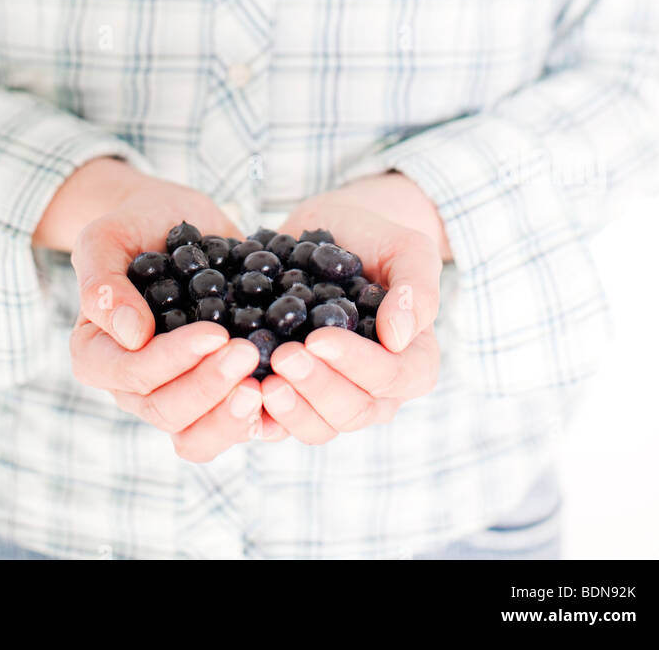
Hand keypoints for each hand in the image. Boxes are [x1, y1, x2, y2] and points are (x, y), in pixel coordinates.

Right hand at [67, 169, 282, 460]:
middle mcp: (133, 387)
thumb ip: (102, 283)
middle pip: (167, 412)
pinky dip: (259, 418)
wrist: (175, 222)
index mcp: (97, 355)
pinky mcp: (215, 393)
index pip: (132, 374)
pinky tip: (282, 393)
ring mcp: (176, 394)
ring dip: (231, 416)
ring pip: (197, 437)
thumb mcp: (104, 238)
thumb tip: (131, 335)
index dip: (172, 361)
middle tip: (247, 353)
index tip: (215, 333)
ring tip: (264, 385)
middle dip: (209, 387)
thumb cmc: (134, 226)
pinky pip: (232, 426)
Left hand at [260, 192, 441, 443]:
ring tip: (262, 382)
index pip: (391, 377)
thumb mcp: (407, 248)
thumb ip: (416, 289)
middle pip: (352, 411)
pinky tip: (242, 395)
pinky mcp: (297, 395)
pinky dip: (261, 417)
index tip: (318, 339)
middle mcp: (377, 390)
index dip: (355, 364)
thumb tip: (399, 337)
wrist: (333, 232)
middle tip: (283, 356)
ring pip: (318, 426)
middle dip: (316, 386)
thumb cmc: (376, 240)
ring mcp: (335, 397)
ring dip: (290, 409)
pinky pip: (281, 423)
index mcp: (413, 361)